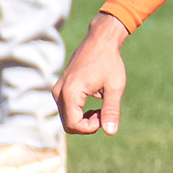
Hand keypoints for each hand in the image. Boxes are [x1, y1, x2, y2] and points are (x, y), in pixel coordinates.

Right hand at [53, 13, 130, 134]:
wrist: (100, 40)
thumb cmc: (109, 62)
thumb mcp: (115, 87)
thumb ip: (111, 110)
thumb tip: (110, 132)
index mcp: (70, 92)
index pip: (73, 125)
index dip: (91, 128)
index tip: (104, 116)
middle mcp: (59, 92)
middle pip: (68, 125)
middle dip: (86, 125)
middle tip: (103, 112)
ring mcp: (57, 89)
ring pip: (67, 118)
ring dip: (83, 118)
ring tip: (100, 106)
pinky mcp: (61, 87)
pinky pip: (67, 108)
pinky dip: (80, 111)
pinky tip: (95, 99)